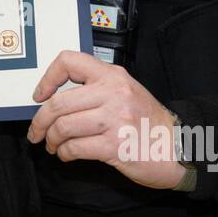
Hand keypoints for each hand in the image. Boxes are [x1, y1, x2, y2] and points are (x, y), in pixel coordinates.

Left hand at [26, 51, 185, 189]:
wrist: (181, 147)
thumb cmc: (150, 122)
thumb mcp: (127, 92)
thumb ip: (97, 89)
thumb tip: (56, 99)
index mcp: (113, 76)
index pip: (68, 61)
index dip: (47, 78)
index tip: (40, 95)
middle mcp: (113, 93)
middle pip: (58, 102)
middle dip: (40, 121)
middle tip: (37, 131)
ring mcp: (114, 119)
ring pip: (63, 127)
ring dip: (52, 140)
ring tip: (53, 146)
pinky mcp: (114, 145)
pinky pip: (75, 148)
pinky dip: (65, 153)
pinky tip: (67, 155)